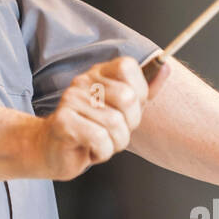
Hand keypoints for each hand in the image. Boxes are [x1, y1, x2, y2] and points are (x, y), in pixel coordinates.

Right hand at [35, 55, 170, 180]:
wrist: (52, 150)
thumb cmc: (91, 129)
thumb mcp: (123, 109)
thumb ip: (145, 90)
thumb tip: (166, 66)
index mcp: (99, 73)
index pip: (128, 67)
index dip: (138, 93)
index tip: (127, 110)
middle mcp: (83, 81)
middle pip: (127, 98)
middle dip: (128, 124)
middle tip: (113, 131)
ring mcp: (71, 100)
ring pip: (115, 124)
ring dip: (115, 143)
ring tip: (101, 142)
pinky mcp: (63, 122)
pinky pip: (99, 138)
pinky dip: (102, 152)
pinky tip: (90, 149)